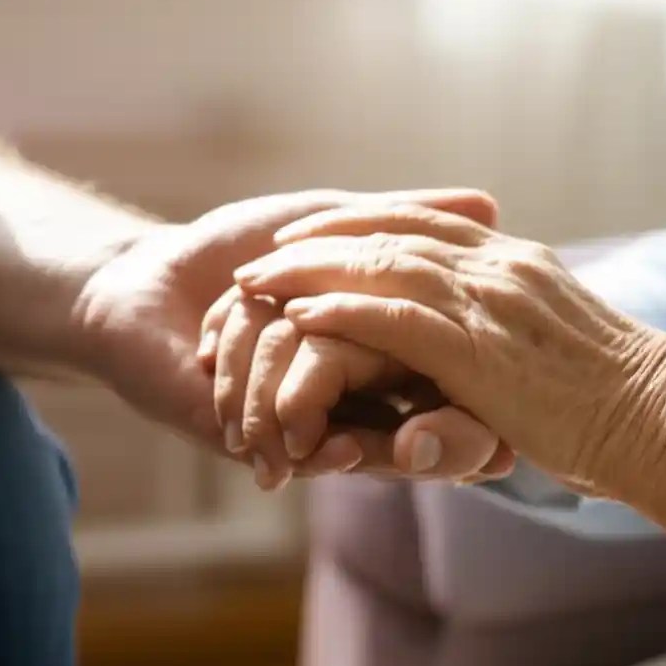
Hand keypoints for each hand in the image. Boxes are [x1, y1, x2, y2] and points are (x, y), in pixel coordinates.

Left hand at [70, 190, 497, 447]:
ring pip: (366, 447)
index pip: (447, 384)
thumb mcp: (330, 220)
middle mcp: (346, 394)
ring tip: (386, 447)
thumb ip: (402, 217)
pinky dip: (316, 454)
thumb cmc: (235, 248)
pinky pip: (299, 457)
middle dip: (454, 449)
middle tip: (497, 462)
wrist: (143, 276)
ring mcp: (304, 421)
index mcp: (374, 348)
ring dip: (376, 443)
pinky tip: (327, 455)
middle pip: (422, 433)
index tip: (521, 432)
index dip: (485, 407)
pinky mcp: (254, 441)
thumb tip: (490, 203)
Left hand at [232, 204, 665, 542]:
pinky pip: (398, 320)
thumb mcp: (563, 335)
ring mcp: (491, 305)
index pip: (423, 222)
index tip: (310, 229)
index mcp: (516, 260)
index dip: (358, 221)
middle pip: (390, 234)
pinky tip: (301, 314)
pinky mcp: (483, 352)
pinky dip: (345, 311)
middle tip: (263, 252)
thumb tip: (491, 325)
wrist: (662, 419)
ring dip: (313, 270)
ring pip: (384, 266)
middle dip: (318, 239)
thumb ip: (518, 316)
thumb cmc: (618, 394)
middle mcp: (499, 268)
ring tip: (260, 279)